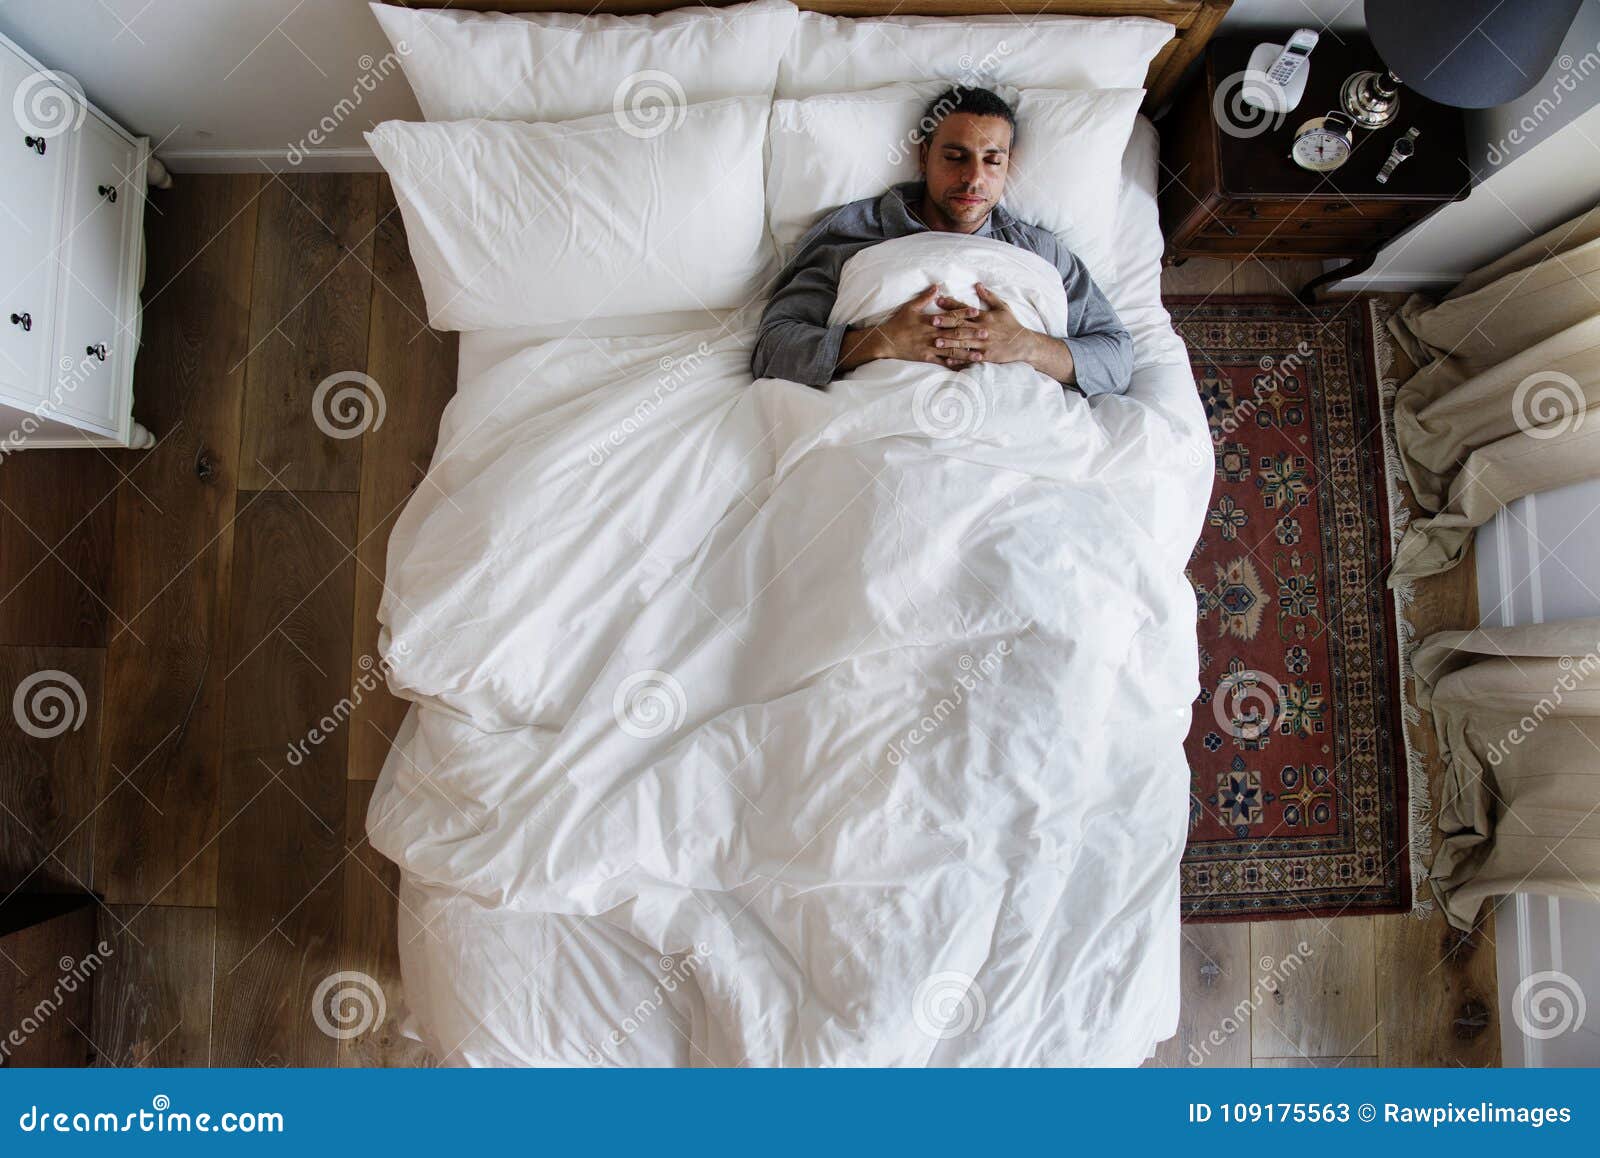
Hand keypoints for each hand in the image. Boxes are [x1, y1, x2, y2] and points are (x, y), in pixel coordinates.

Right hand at [839, 285, 979, 371]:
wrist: (885, 341)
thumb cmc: (897, 323)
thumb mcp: (910, 307)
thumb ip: (924, 297)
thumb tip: (937, 287)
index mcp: (929, 321)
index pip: (949, 316)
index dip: (963, 313)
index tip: (976, 311)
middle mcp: (931, 334)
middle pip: (955, 333)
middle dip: (971, 334)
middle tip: (986, 333)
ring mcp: (929, 347)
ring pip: (951, 350)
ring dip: (966, 353)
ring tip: (980, 355)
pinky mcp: (926, 358)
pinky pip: (941, 362)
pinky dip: (952, 364)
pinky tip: (963, 366)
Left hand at [934, 283, 1075, 383]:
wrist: (1023, 343)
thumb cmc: (1011, 324)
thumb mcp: (1002, 307)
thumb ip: (989, 296)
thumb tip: (978, 284)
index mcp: (985, 316)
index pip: (965, 309)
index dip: (951, 304)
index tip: (938, 300)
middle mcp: (983, 329)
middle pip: (961, 325)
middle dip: (946, 323)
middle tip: (932, 321)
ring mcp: (984, 344)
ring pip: (964, 342)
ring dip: (949, 342)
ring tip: (936, 341)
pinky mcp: (986, 356)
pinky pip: (970, 358)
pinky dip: (959, 359)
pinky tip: (948, 360)